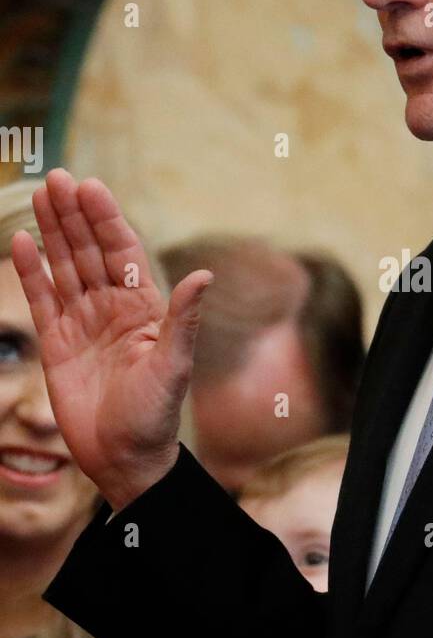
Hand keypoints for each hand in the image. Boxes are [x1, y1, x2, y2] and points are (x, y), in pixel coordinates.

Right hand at [11, 168, 212, 510]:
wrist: (125, 459)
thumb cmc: (155, 416)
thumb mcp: (173, 366)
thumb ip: (184, 319)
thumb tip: (205, 275)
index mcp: (144, 308)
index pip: (122, 252)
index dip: (106, 220)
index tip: (90, 187)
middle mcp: (112, 308)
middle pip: (90, 251)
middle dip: (74, 215)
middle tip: (57, 178)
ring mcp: (83, 324)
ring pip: (65, 268)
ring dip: (53, 233)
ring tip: (39, 196)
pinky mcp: (56, 345)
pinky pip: (42, 300)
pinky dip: (32, 272)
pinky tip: (21, 242)